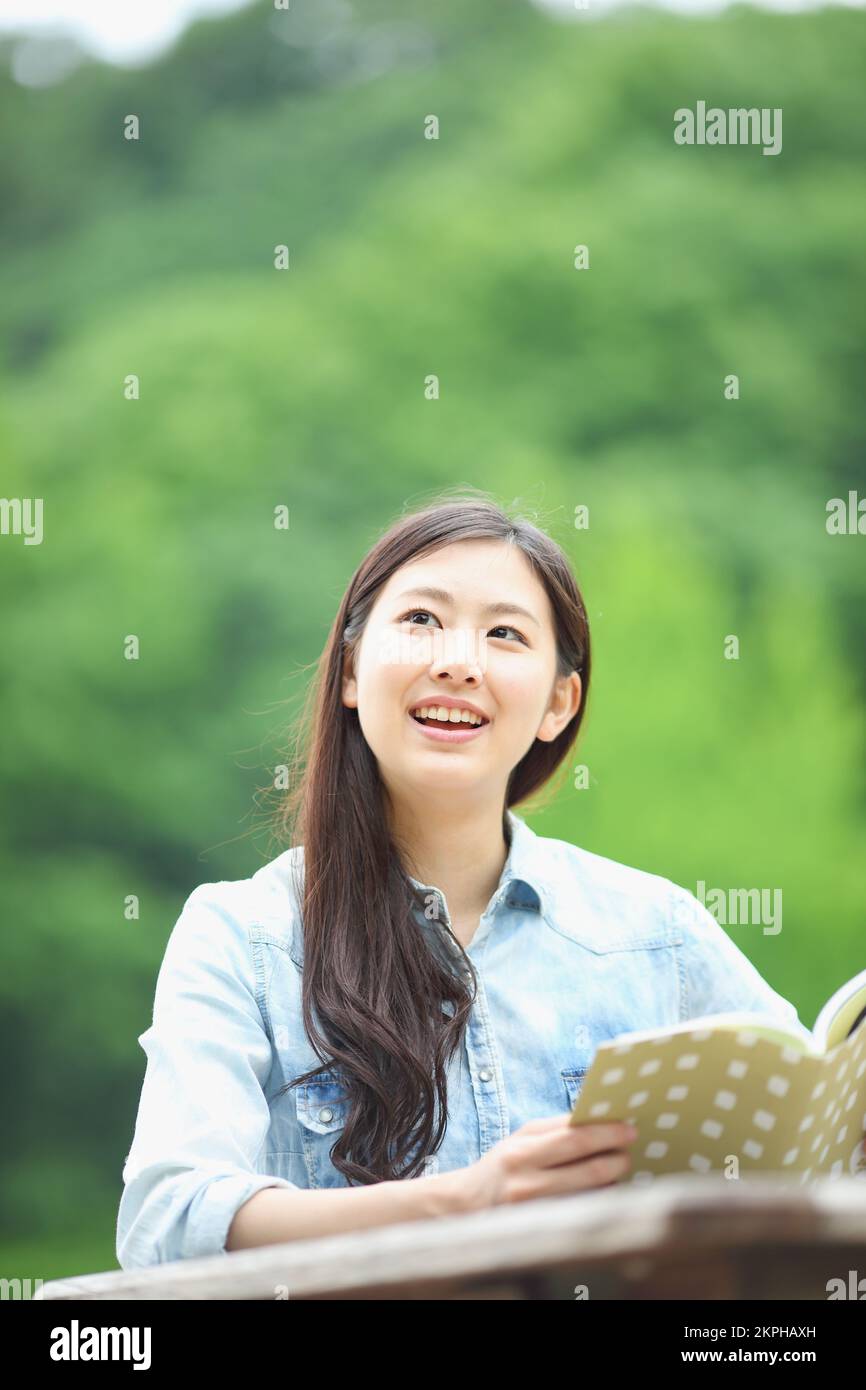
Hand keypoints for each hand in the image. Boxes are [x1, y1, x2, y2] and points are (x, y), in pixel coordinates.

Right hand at [456, 1115, 637, 1211]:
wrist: (468, 1205)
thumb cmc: (503, 1165)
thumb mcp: (521, 1139)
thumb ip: (556, 1129)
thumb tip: (598, 1121)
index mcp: (522, 1151)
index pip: (574, 1138)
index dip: (606, 1133)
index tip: (628, 1129)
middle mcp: (528, 1182)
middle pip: (588, 1169)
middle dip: (616, 1158)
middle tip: (630, 1151)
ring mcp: (536, 1211)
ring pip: (590, 1194)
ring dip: (611, 1179)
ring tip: (620, 1167)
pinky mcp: (543, 1229)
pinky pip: (582, 1212)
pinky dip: (598, 1198)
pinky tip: (604, 1189)